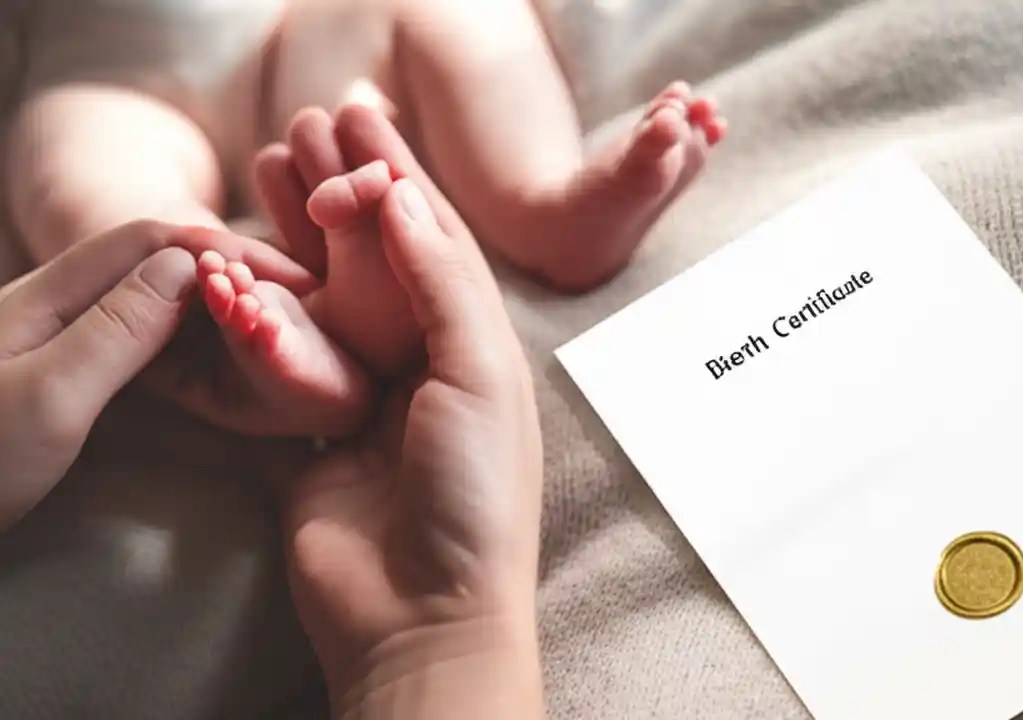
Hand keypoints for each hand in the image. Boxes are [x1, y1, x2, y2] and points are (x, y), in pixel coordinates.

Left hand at [0, 220, 311, 528]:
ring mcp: (46, 341)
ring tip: (270, 319)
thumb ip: (120, 328)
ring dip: (209, 298)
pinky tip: (209, 355)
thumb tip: (189, 266)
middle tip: (299, 297)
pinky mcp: (50, 377)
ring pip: (142, 297)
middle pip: (149, 259)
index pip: (148, 238)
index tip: (291, 276)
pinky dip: (182, 335)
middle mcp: (46, 305)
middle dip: (226, 265)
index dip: (223, 245)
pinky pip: (130, 336)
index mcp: (43, 295)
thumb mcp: (49, 397)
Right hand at [279, 107, 543, 718]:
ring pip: (324, 302)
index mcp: (478, 349)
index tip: (364, 119)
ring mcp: (364, 404)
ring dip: (297, 239)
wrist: (422, 616)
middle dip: (343, 196)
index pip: (437, 244)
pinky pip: (280, 364)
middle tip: (306, 130)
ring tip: (269, 173)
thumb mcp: (479, 376)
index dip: (401, 177)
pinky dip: (260, 316)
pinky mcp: (308, 441)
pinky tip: (240, 266)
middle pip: (374, 262)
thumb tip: (402, 194)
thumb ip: (441, 285)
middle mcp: (424, 368)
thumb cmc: (475, 500)